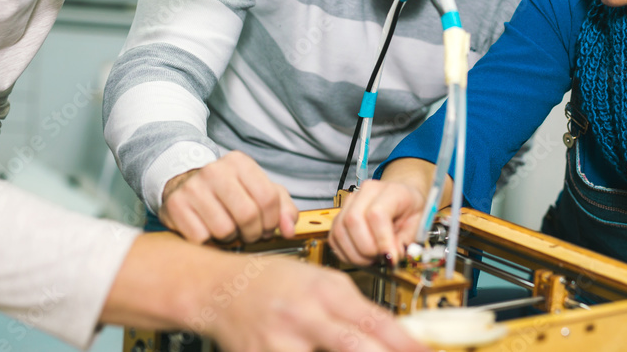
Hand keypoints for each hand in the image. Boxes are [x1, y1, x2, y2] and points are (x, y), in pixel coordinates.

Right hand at [160, 151, 297, 243]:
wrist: (184, 184)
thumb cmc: (229, 192)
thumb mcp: (259, 192)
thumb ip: (282, 209)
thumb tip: (290, 229)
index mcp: (240, 163)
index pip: (268, 198)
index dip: (272, 221)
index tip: (267, 228)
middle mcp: (215, 170)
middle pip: (248, 215)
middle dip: (252, 233)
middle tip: (247, 233)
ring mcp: (193, 187)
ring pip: (224, 230)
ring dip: (229, 238)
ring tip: (225, 228)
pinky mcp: (175, 205)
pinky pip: (201, 238)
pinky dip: (208, 242)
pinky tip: (207, 229)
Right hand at [207, 256, 428, 351]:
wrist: (222, 289)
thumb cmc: (275, 281)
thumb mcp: (322, 281)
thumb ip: (356, 307)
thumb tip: (392, 334)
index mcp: (324, 292)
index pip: (374, 321)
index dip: (404, 343)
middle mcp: (304, 317)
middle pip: (354, 347)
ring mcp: (280, 344)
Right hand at [329, 178, 425, 265]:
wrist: (400, 196)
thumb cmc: (409, 208)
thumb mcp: (418, 223)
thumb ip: (406, 240)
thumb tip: (391, 257)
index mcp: (391, 191)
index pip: (377, 213)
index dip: (382, 240)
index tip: (390, 258)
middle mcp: (366, 192)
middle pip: (353, 220)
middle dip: (366, 249)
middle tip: (380, 259)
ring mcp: (350, 202)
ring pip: (340, 230)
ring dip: (355, 254)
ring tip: (371, 259)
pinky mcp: (340, 215)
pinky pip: (334, 237)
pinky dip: (345, 253)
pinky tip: (360, 256)